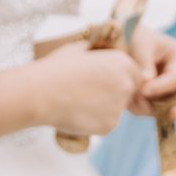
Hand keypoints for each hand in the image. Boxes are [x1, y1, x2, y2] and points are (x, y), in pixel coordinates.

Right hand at [25, 41, 140, 138]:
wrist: (40, 93)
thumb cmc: (56, 68)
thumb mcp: (79, 49)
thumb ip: (98, 53)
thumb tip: (101, 53)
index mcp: (121, 62)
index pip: (135, 73)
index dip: (121, 77)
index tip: (105, 80)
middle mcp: (125, 84)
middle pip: (129, 91)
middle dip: (115, 93)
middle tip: (91, 92)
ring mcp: (118, 107)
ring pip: (117, 109)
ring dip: (104, 107)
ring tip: (79, 101)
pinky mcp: (109, 126)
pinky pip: (107, 123)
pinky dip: (96, 121)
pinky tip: (77, 112)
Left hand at [126, 27, 175, 118]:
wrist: (128, 43)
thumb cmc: (138, 39)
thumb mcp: (140, 44)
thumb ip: (144, 62)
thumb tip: (147, 82)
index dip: (160, 87)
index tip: (142, 89)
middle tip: (172, 114)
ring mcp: (174, 91)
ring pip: (172, 110)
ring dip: (153, 109)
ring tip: (133, 101)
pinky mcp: (162, 101)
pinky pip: (156, 112)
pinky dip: (143, 109)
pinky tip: (130, 101)